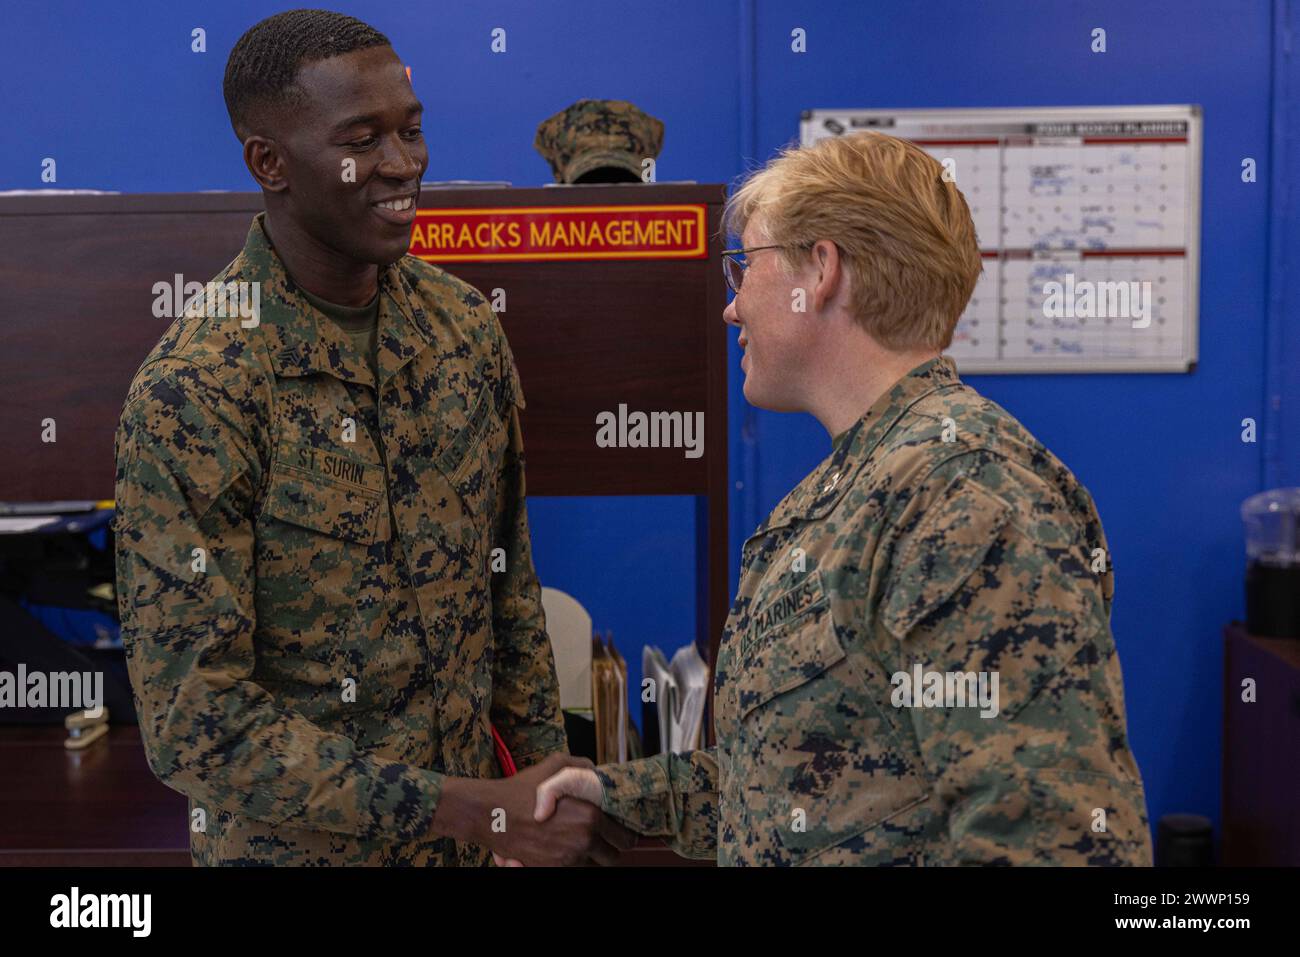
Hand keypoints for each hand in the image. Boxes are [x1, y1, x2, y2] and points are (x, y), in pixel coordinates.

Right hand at [491, 763, 620, 866]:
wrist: (490, 813)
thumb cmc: (521, 789)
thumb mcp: (553, 765)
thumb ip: (581, 766)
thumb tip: (596, 771)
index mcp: (589, 816)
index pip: (624, 837)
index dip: (625, 833)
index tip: (620, 831)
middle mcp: (581, 841)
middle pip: (612, 858)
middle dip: (610, 849)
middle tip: (603, 840)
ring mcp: (566, 860)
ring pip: (592, 867)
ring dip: (590, 858)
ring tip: (581, 843)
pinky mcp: (550, 870)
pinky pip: (572, 871)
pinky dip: (571, 863)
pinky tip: (564, 849)